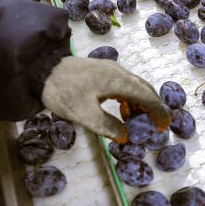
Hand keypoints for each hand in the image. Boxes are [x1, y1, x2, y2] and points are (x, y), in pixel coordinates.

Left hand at [41, 56, 169, 142]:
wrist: (40, 68)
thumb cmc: (63, 91)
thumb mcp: (84, 114)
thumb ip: (107, 126)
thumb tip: (124, 136)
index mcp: (119, 81)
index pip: (147, 96)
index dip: (158, 112)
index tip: (164, 126)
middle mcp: (119, 72)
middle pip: (145, 89)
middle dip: (153, 107)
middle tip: (155, 125)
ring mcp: (111, 70)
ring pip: (135, 86)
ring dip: (141, 103)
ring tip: (137, 121)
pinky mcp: (102, 71)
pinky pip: (125, 84)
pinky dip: (130, 98)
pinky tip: (122, 109)